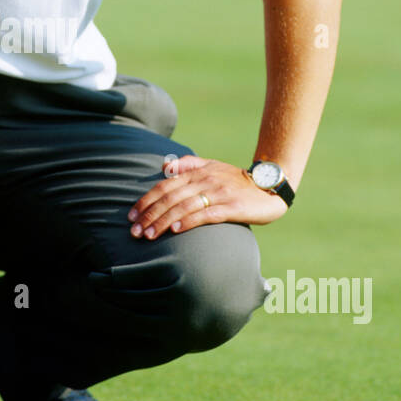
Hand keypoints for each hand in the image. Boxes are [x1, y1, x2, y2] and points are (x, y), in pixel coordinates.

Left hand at [127, 155, 287, 238]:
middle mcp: (205, 181)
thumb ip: (188, 164)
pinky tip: (176, 230)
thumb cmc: (236, 180)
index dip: (146, 201)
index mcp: (197, 172)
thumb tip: (164, 166)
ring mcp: (218, 194)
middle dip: (150, 215)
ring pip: (184, 207)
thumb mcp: (212, 166)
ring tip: (149, 235)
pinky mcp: (232, 208)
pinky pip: (206, 214)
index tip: (131, 217)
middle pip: (170, 198)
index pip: (164, 186)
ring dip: (164, 222)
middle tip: (135, 232)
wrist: (269, 186)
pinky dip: (189, 221)